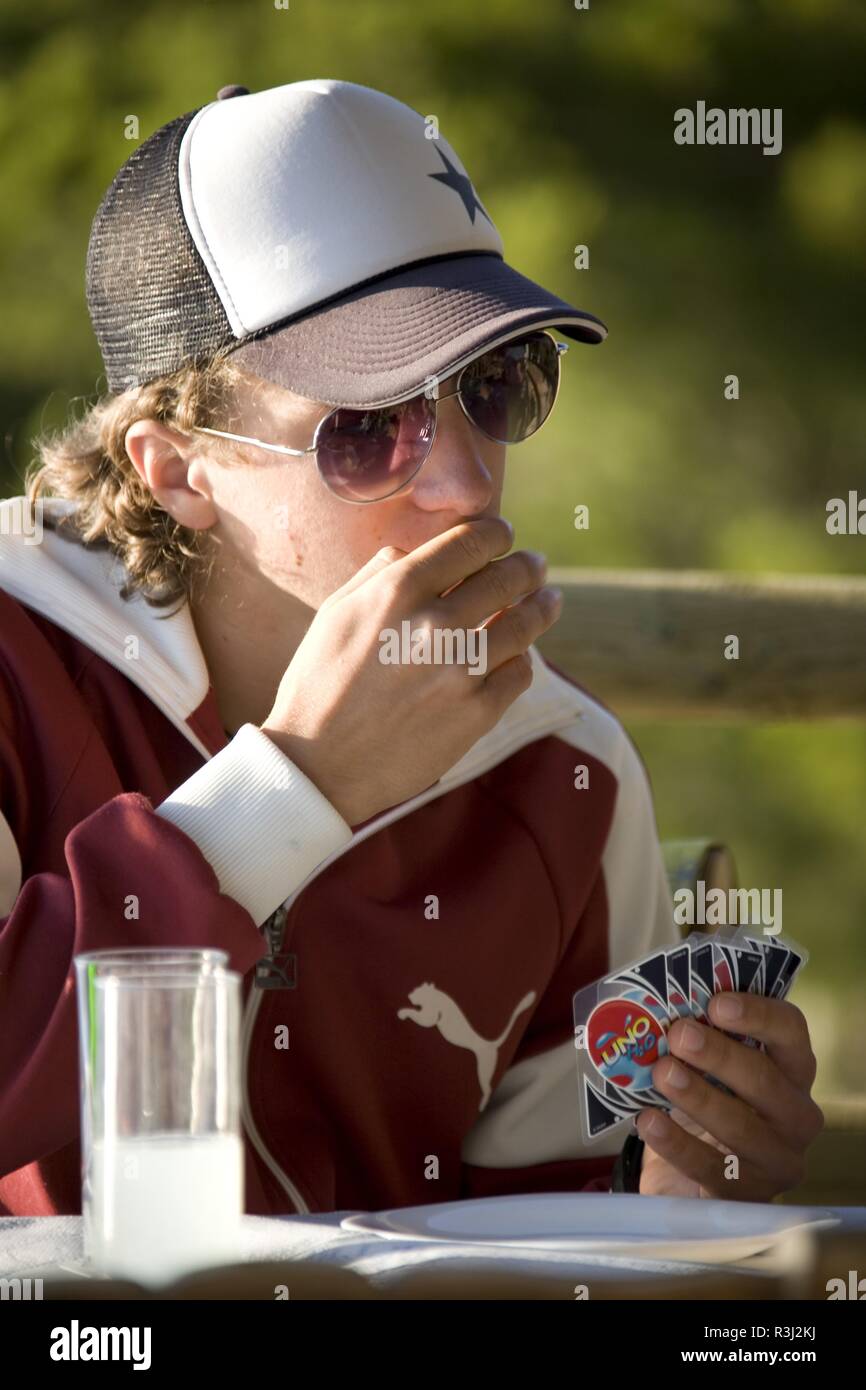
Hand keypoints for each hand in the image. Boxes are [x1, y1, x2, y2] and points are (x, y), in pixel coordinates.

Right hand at [260, 517, 562, 825]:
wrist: (320, 764)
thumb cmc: (320, 684)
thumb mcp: (336, 613)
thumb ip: (377, 574)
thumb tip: (412, 550)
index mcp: (397, 591)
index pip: (469, 542)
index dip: (495, 533)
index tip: (503, 535)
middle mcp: (435, 625)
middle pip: (506, 578)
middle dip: (527, 566)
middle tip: (535, 565)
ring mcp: (461, 670)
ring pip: (525, 622)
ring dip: (542, 606)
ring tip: (548, 601)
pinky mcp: (478, 712)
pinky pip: (521, 672)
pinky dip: (523, 658)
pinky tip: (519, 654)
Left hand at [635, 993, 823, 1199]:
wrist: (694, 1177)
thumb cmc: (708, 1102)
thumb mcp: (710, 1069)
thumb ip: (700, 1038)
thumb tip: (662, 1007)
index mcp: (792, 1069)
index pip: (790, 1032)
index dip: (758, 1014)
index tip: (716, 1003)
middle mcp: (797, 1115)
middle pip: (766, 1080)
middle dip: (720, 1055)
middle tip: (679, 1035)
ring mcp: (777, 1160)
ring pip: (742, 1127)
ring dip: (699, 1097)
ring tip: (662, 1073)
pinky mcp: (747, 1195)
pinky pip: (712, 1169)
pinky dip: (677, 1144)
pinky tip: (648, 1121)